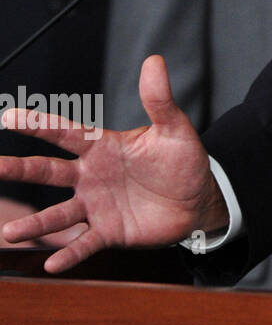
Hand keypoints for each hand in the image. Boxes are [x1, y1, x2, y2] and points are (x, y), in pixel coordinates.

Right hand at [0, 55, 227, 272]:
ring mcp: (97, 205)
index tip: (9, 116)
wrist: (198, 200)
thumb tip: (154, 60)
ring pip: (58, 214)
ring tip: (10, 233)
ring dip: (35, 224)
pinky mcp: (108, 232)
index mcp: (103, 147)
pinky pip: (84, 244)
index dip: (39, 124)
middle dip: (18, 170)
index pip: (65, 133)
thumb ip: (159, 99)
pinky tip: (51, 263)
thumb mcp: (174, 129)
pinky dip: (68, 254)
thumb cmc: (182, 161)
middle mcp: (91, 176)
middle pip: (48, 171)